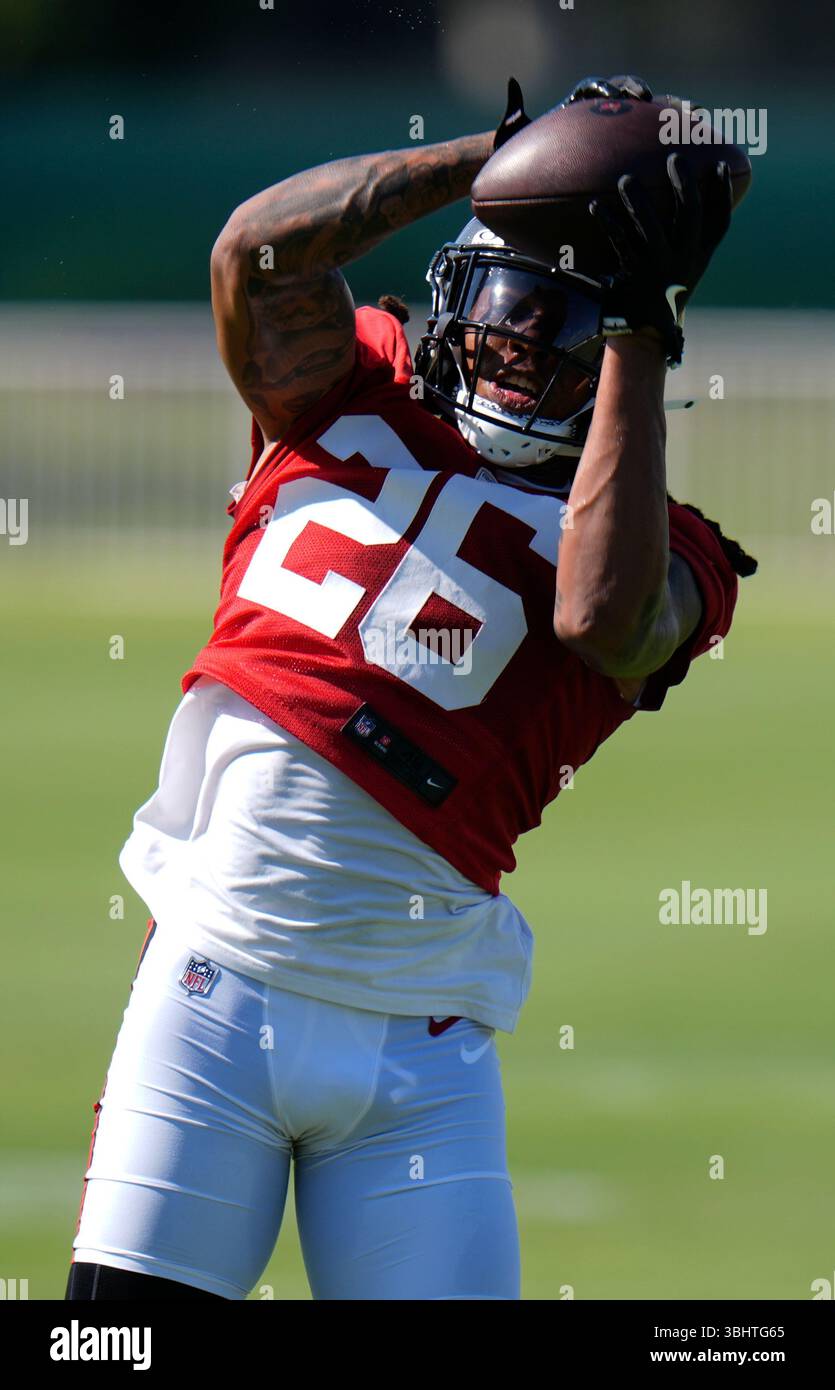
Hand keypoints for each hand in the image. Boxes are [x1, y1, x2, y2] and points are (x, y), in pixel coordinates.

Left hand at [493, 73, 653, 153]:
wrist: (530, 176)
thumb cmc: (520, 154)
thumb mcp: (514, 129)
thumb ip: (514, 107)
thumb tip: (512, 82)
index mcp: (573, 103)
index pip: (592, 88)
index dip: (605, 88)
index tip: (613, 96)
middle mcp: (592, 111)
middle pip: (618, 91)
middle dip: (633, 90)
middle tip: (643, 98)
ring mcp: (607, 126)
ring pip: (632, 112)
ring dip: (649, 111)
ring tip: (665, 114)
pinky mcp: (617, 144)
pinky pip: (637, 135)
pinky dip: (652, 134)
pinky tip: (668, 139)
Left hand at [590, 154, 732, 364]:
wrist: (644, 334)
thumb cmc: (663, 295)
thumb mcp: (684, 271)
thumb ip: (687, 241)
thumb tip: (684, 202)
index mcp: (700, 259)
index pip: (720, 223)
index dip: (722, 193)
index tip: (720, 164)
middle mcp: (683, 262)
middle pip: (690, 215)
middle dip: (684, 184)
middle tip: (675, 157)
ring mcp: (658, 268)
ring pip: (651, 226)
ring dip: (638, 200)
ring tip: (626, 179)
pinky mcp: (634, 275)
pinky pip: (621, 243)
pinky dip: (609, 223)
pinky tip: (597, 206)